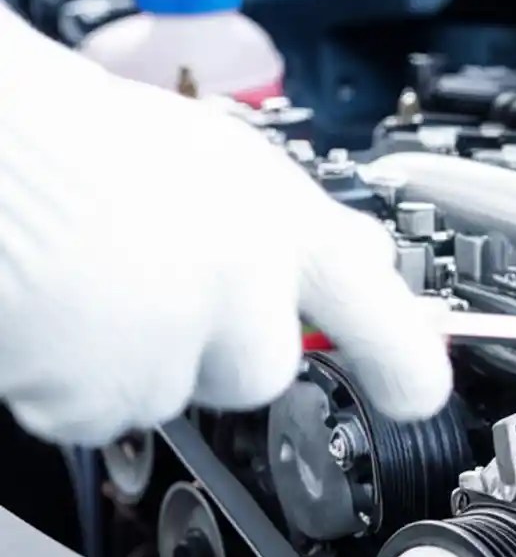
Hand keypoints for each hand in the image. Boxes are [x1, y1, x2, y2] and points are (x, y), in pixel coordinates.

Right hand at [0, 8, 451, 444]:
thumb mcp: (224, 161)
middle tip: (158, 291)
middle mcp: (242, 286)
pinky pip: (101, 415)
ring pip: (175, 393)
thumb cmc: (89, 141)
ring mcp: (173, 344)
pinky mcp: (100, 393)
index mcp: (282, 223)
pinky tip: (55, 318)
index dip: (406, 363)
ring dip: (137, 361)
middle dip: (217, 349)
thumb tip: (362, 257)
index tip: (420, 390)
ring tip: (90, 286)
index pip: (380, 312)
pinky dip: (73, 383)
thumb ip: (297, 222)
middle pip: (262, 371)